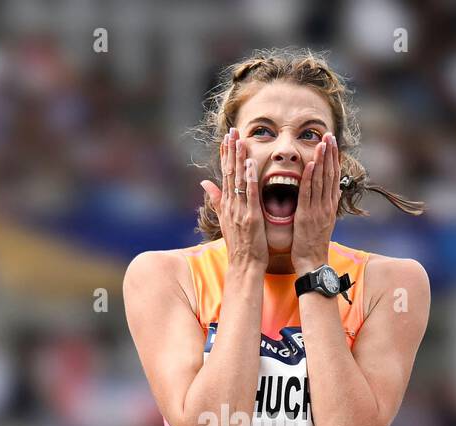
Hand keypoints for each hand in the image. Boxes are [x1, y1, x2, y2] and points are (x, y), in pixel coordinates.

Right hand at [199, 127, 267, 269]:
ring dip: (239, 159)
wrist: (244, 265)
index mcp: (226, 204)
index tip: (226, 138)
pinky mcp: (251, 217)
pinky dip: (249, 179)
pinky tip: (250, 164)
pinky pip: (250, 194)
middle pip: (229, 173)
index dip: (225, 155)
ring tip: (240, 140)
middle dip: (230, 151)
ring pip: (238, 180)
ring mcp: (240, 210)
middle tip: (232, 130)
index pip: (224, 174)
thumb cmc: (239, 244)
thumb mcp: (224, 219)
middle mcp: (231, 204)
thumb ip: (216, 199)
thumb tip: (204, 182)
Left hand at [291, 131, 340, 271]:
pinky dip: (310, 177)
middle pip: (330, 174)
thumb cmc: (313, 245)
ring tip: (322, 142)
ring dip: (322, 159)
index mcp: (330, 206)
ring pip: (321, 180)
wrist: (312, 263)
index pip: (334, 177)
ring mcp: (318, 210)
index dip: (334, 159)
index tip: (333, 143)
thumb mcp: (322, 223)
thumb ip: (323, 206)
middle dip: (330, 153)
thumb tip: (326, 194)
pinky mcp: (307, 216)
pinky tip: (311, 163)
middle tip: (329, 134)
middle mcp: (327, 205)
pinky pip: (308, 193)